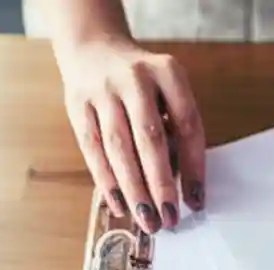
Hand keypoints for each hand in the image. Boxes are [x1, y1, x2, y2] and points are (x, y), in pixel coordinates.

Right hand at [57, 37, 204, 232]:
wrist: (92, 47)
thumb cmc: (141, 81)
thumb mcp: (167, 88)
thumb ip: (176, 127)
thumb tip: (182, 185)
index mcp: (167, 72)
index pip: (187, 124)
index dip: (193, 166)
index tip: (196, 200)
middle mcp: (135, 79)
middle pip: (150, 138)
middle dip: (161, 183)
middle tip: (170, 218)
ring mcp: (102, 91)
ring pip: (119, 148)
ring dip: (134, 189)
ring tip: (148, 219)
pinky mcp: (77, 106)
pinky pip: (93, 150)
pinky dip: (107, 181)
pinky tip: (119, 205)